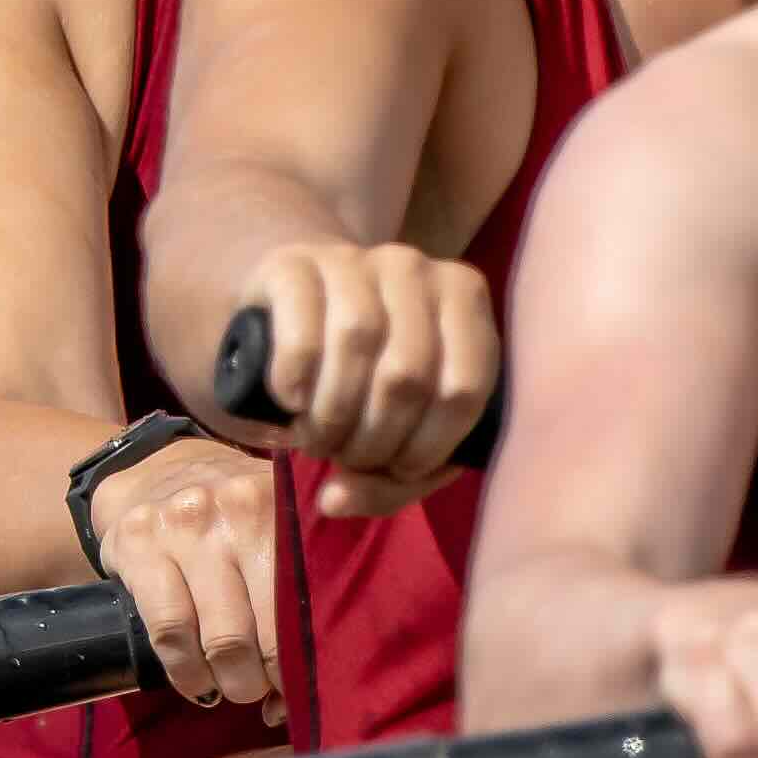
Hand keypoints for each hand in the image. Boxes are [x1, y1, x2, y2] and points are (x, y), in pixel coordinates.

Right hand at [76, 433, 296, 711]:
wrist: (154, 469)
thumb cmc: (233, 519)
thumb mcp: (277, 528)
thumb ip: (301, 593)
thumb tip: (299, 694)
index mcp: (288, 508)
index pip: (311, 607)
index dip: (309, 664)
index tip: (304, 687)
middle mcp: (241, 509)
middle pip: (271, 632)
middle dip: (268, 680)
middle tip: (262, 689)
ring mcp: (186, 524)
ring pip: (221, 639)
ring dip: (229, 683)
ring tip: (229, 688)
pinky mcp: (139, 542)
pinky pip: (169, 631)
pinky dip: (186, 672)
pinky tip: (195, 681)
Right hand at [217, 240, 502, 505]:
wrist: (301, 307)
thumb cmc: (367, 378)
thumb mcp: (399, 428)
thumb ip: (390, 479)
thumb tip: (335, 499)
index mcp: (465, 298)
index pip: (465, 388)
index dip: (431, 446)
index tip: (400, 467)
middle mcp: (414, 267)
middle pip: (408, 373)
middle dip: (373, 439)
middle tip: (348, 458)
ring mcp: (353, 258)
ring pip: (356, 344)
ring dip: (332, 416)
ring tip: (318, 440)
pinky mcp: (292, 264)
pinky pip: (301, 331)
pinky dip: (295, 383)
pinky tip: (293, 401)